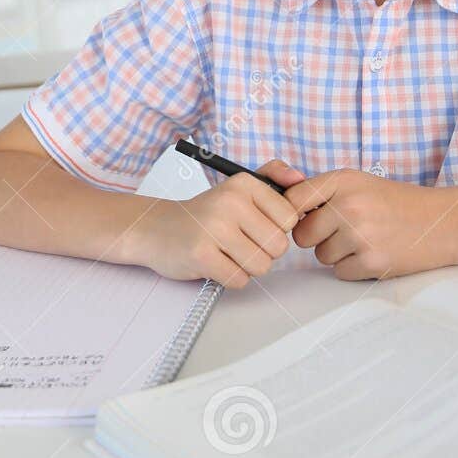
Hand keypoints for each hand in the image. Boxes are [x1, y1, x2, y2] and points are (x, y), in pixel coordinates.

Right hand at [132, 159, 301, 287]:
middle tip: (239, 242)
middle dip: (264, 251)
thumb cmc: (205, 214)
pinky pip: (239, 279)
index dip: (276, 229)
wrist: (157, 228)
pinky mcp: (201, 255)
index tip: (256, 225)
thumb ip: (272, 178)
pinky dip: (230, 277)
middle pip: (278, 246)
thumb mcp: (237, 187)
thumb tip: (300, 180)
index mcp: (243, 184)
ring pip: (261, 265)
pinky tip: (215, 263)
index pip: (290, 218)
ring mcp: (213, 228)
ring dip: (247, 266)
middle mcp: (229, 202)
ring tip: (226, 252)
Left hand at [284, 169, 452, 279]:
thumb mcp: (357, 182)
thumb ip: (320, 191)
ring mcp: (360, 236)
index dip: (291, 213)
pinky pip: (340, 272)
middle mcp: (349, 206)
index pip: (292, 200)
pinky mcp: (371, 263)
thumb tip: (279, 207)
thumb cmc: (394, 202)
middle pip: (301, 235)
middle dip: (316, 237)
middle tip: (342, 230)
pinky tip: (373, 252)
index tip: (301, 218)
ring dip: (337, 253)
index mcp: (342, 181)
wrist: (440, 222)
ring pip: (321, 256)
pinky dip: (353, 268)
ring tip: (364, 238)